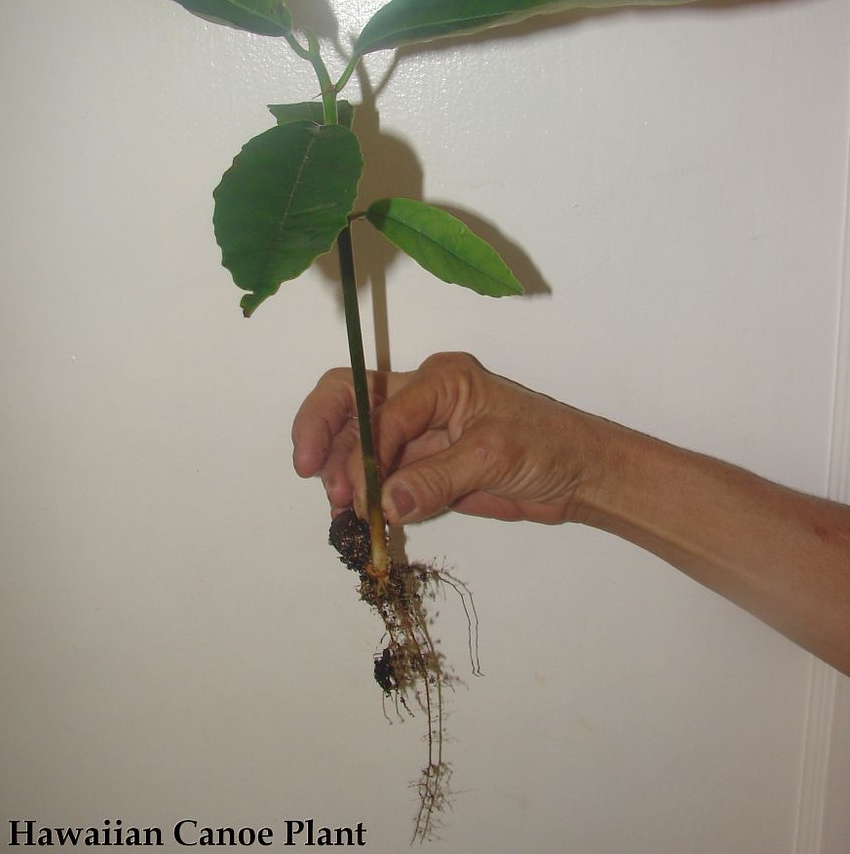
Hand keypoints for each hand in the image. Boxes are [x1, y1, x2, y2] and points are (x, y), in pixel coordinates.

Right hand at [292, 351, 610, 526]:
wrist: (579, 475)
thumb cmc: (548, 447)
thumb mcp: (494, 458)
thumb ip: (437, 479)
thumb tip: (385, 504)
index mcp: (441, 380)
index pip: (383, 410)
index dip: (365, 452)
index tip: (361, 495)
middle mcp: (422, 397)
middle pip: (351, 400)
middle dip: (325, 433)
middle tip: (314, 476)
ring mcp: (418, 431)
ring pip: (357, 438)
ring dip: (339, 469)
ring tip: (337, 509)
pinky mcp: (421, 463)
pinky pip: (378, 471)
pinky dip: (359, 490)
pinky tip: (351, 514)